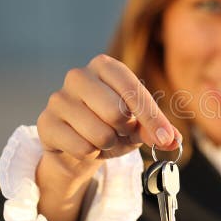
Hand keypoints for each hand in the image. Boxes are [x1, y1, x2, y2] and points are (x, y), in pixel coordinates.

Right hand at [36, 54, 180, 185]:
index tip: (166, 139)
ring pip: (100, 134)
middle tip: (121, 132)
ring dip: (108, 145)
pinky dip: (91, 154)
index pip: (133, 91)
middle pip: (116, 112)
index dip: (152, 117)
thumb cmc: (112, 126)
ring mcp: (58, 99)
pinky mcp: (46, 124)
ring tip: (103, 139)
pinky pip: (82, 148)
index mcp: (105, 66)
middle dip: (125, 131)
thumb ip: (156, 130)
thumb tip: (174, 140)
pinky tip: (84, 145)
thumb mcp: (139, 125)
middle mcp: (78, 76)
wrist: (77, 145)